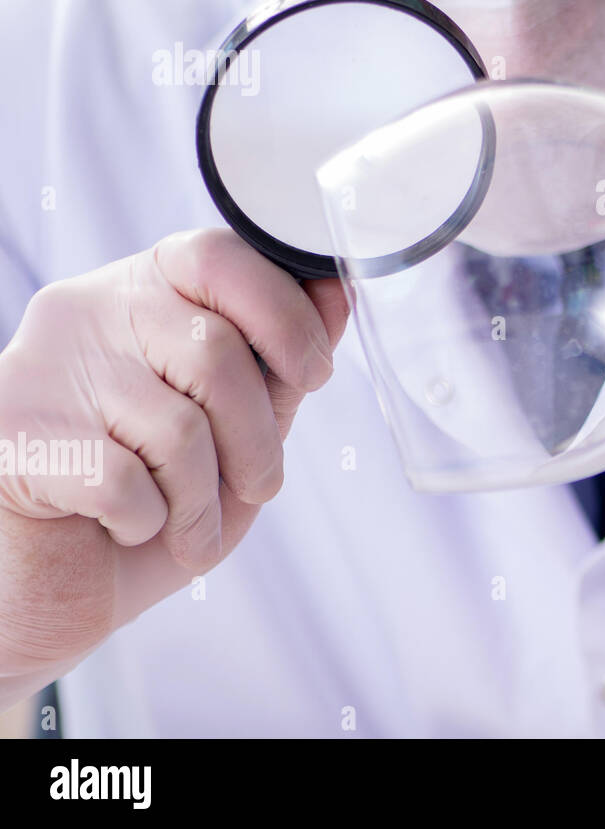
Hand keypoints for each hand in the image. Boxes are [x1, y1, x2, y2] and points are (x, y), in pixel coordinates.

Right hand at [0, 229, 348, 691]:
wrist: (49, 584)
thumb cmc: (150, 495)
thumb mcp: (236, 424)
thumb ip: (281, 359)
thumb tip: (336, 287)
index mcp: (139, 290)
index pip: (218, 256)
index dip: (284, 314)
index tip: (314, 373)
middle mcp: (85, 312)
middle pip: (214, 349)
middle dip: (258, 435)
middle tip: (261, 485)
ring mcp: (42, 370)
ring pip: (179, 425)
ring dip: (205, 498)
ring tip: (192, 526)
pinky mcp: (16, 437)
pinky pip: (124, 481)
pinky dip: (149, 521)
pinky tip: (127, 527)